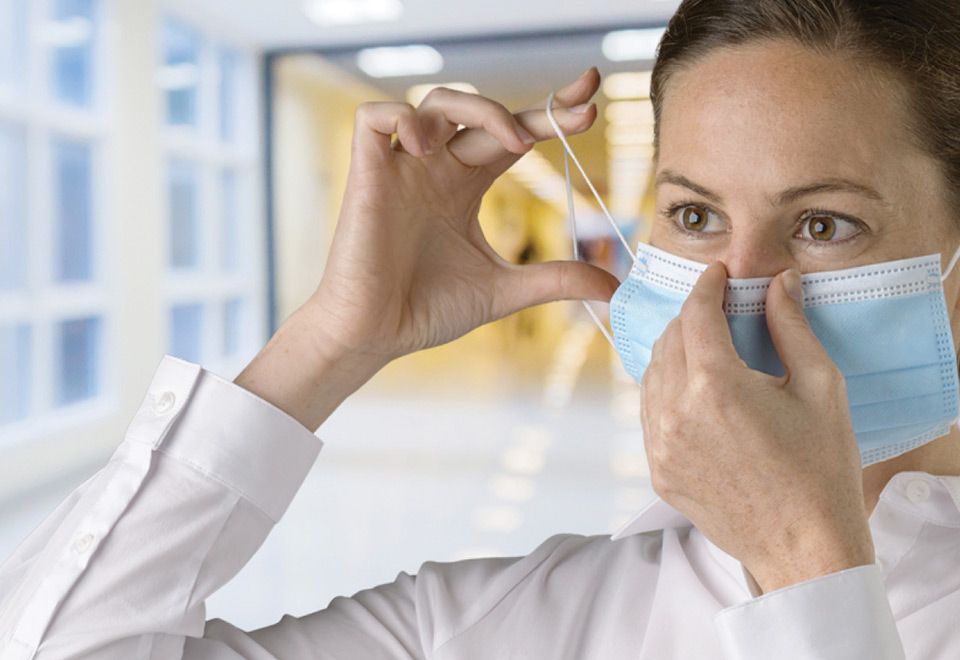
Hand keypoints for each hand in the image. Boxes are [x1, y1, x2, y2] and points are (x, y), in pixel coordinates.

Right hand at [236, 70, 618, 430]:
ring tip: (514, 142)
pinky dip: (401, 117)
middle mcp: (437, 168)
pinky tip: (426, 146)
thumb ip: (556, 280)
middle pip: (485, 113)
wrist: (376, 335)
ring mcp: (403, 167)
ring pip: (436, 101)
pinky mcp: (367, 173)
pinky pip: (373, 117)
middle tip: (582, 111)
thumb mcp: (506, 290)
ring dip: (478, 107)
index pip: (512, 135)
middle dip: (538, 107)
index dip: (551, 115)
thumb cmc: (428, 310)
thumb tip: (613, 287)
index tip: (591, 108)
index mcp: (465, 187)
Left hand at [640, 264, 874, 592]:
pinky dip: (667, 390)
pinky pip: (650, 411)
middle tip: (721, 313)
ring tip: (710, 351)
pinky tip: (697, 392)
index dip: (707, 286)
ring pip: (652, 373)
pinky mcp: (658, 469)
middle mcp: (676, 411)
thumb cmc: (822, 468)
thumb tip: (779, 282)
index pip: (696, 313)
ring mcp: (660, 443)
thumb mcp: (820, 388)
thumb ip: (791, 327)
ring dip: (676, 352)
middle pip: (670, 339)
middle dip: (693, 317)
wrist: (805, 548)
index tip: (718, 275)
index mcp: (716, 385)